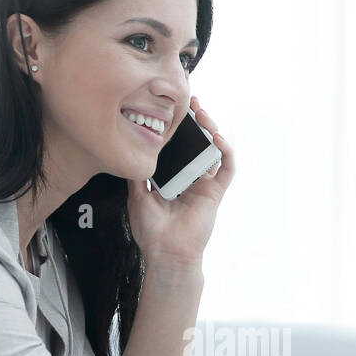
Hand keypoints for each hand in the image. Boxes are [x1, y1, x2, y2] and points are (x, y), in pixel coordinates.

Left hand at [124, 95, 234, 271]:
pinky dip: (226, 151)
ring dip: (212, 129)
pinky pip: (227, 169)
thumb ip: (137, 176)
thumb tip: (129, 154)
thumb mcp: (137, 196)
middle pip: (199, 144)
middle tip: (191, 102)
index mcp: (175, 179)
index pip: (180, 147)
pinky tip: (217, 137)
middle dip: (197, 121)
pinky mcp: (215, 194)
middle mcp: (192, 179)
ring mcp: (205, 185)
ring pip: (215, 151)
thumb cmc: (151, 232)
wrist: (164, 254)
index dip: (180, 128)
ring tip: (202, 112)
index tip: (172, 109)